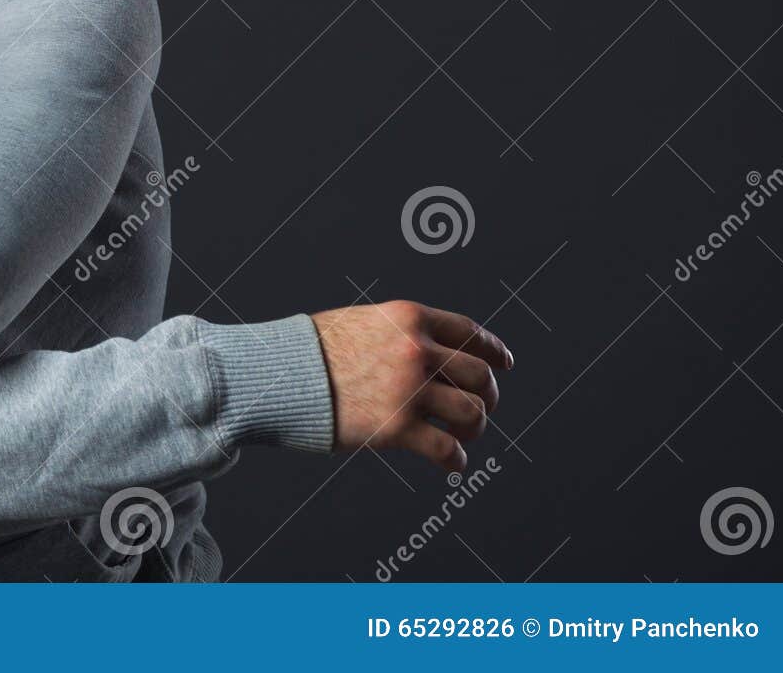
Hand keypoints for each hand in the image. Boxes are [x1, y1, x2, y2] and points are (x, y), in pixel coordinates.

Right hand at [310, 300, 512, 472]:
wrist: (279, 374)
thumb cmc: (311, 352)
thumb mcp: (361, 324)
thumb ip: (399, 335)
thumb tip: (432, 359)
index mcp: (409, 318)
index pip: (469, 332)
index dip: (492, 350)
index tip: (503, 365)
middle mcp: (416, 350)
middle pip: (478, 376)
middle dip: (486, 396)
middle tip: (479, 410)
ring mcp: (409, 389)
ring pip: (471, 413)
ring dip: (472, 428)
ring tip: (461, 437)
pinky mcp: (398, 427)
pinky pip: (447, 449)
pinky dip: (455, 460)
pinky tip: (451, 464)